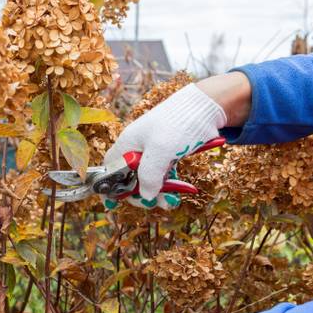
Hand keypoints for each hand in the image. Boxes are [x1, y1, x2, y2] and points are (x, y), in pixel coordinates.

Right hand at [104, 73, 250, 209]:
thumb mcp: (160, 151)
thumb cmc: (177, 125)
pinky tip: (177, 194)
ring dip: (157, 193)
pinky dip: (168, 187)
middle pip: (129, 178)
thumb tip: (146, 196)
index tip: (113, 203)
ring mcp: (153, 152)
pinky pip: (163, 176)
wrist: (204, 109)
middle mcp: (137, 149)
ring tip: (169, 201)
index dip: (108, 186)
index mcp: (127, 144)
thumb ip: (149, 175)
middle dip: (139, 193)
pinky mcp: (168, 155)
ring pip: (148, 179)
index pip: (110, 168)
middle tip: (150, 202)